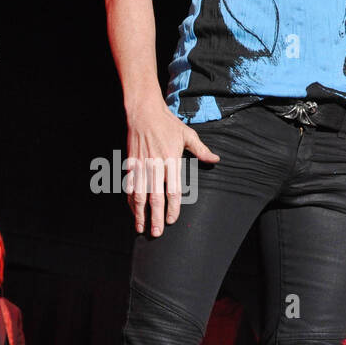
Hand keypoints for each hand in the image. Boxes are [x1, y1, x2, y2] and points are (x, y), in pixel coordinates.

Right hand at [126, 102, 219, 236]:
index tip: (171, 220)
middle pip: (154, 196)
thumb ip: (201, 150)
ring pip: (138, 194)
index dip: (172, 207)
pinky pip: (130, 186)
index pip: (172, 190)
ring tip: (141, 228)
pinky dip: (130, 200)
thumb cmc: (167, 123)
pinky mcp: (131, 164)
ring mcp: (141, 165)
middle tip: (157, 233)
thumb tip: (215, 159)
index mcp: (170, 160)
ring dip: (139, 213)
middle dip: (155, 216)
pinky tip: (133, 211)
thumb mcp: (187, 134)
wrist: (143, 112)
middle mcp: (155, 165)